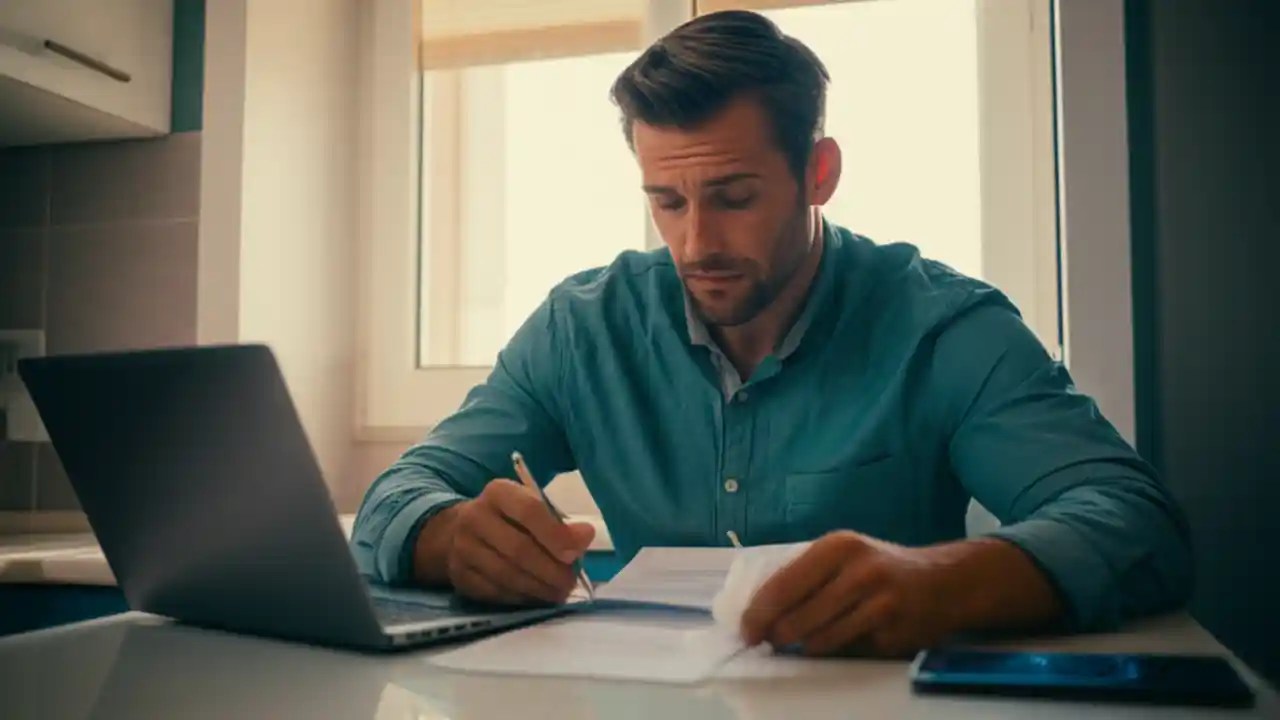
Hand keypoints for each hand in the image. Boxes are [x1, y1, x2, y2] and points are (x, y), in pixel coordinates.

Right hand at [417, 479, 594, 605]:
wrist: (457, 532)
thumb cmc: (507, 518)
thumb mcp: (530, 508)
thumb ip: (558, 522)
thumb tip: (584, 536)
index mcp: (497, 492)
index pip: (529, 510)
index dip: (555, 534)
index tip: (574, 554)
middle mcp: (474, 517)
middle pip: (518, 548)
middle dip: (550, 570)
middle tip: (570, 582)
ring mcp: (463, 549)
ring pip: (506, 574)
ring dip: (538, 588)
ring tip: (559, 593)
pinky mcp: (460, 576)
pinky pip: (495, 592)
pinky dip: (521, 598)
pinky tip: (537, 598)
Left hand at [739, 531, 960, 656]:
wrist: (944, 581)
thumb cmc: (880, 568)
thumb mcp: (844, 556)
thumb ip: (805, 576)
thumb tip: (758, 612)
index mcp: (837, 546)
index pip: (782, 586)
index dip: (757, 614)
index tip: (746, 631)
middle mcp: (858, 571)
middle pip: (796, 620)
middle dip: (778, 636)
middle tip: (773, 640)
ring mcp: (879, 604)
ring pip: (819, 642)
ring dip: (807, 647)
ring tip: (810, 637)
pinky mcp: (893, 634)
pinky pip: (847, 652)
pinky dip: (839, 650)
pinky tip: (849, 635)